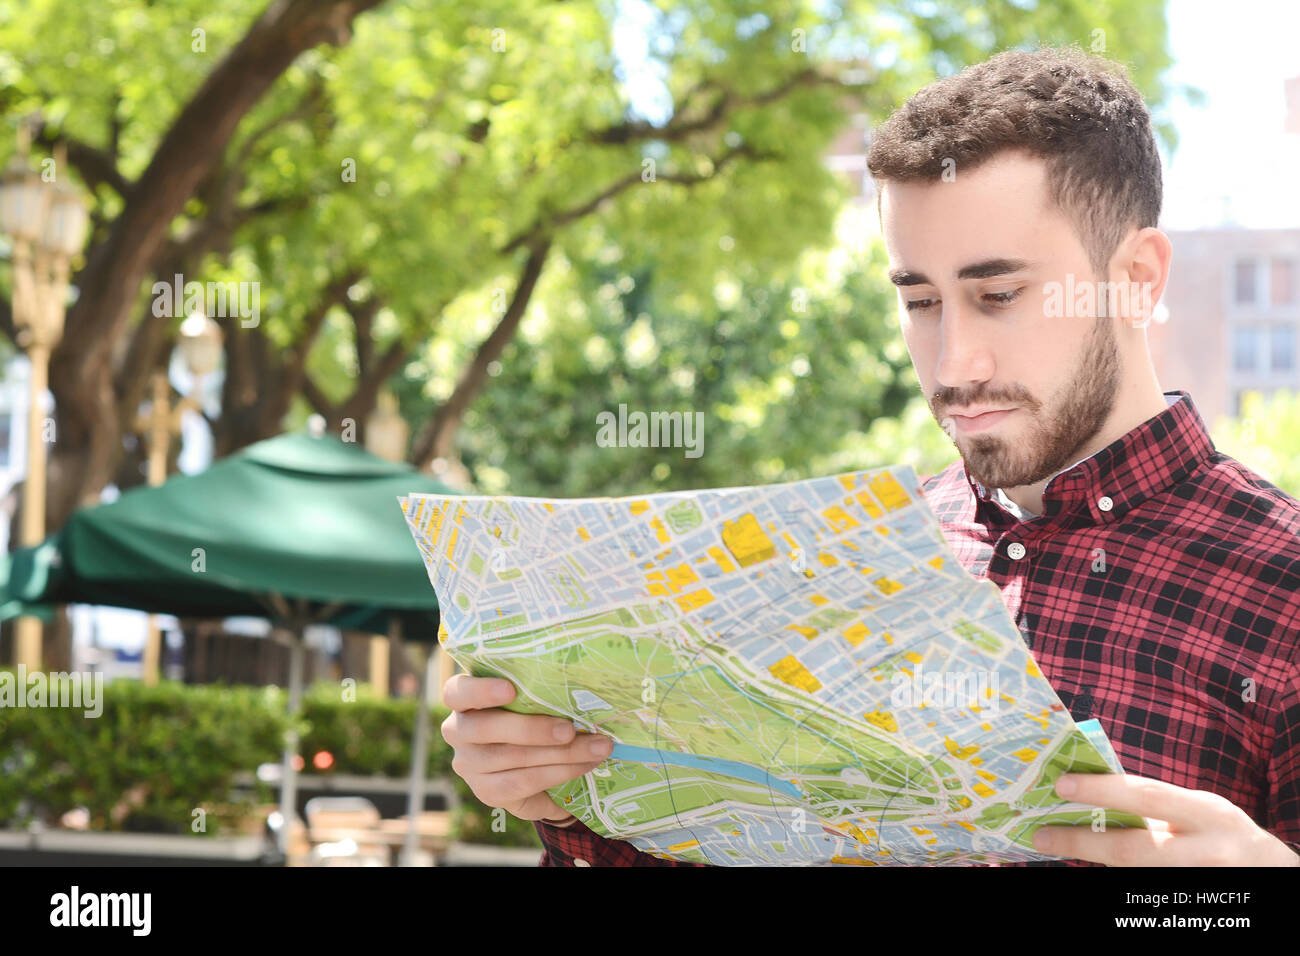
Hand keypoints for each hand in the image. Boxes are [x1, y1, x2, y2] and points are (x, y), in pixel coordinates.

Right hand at [440, 674, 612, 825]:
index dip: (481, 690)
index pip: (457, 691)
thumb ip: (540, 693)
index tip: (510, 689)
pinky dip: (559, 773)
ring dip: (560, 753)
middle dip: (533, 729)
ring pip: (512, 757)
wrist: (537, 769)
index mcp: (464, 699)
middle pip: (486, 728)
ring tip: (596, 748)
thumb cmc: (533, 718)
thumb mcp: (532, 702)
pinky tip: (585, 765)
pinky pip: (523, 783)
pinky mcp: (486, 791)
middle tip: (570, 730)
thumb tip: (582, 687)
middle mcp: (458, 730)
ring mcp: (468, 764)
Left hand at [1031, 772, 1299, 865]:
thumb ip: (1156, 803)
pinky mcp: (1185, 908)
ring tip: (1057, 845)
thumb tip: (1091, 792)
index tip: (1061, 784)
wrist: (1270, 875)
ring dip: (1091, 861)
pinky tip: (1089, 863)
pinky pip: (1140, 890)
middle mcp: (1205, 852)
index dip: (1101, 789)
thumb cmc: (1221, 833)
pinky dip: (1112, 876)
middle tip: (1040, 834)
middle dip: (1082, 843)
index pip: (1147, 796)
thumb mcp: (1198, 810)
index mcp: (1207, 814)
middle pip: (1133, 851)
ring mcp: (1196, 885)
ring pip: (1133, 876)